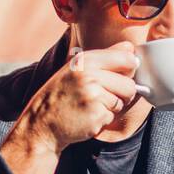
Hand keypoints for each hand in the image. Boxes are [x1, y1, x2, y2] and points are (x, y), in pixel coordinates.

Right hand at [14, 40, 139, 154]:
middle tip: (101, 97)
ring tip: (90, 107)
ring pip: (122, 102)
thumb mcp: (76, 69)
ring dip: (110, 108)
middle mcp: (89, 75)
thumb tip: (131, 49)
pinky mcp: (95, 114)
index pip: (127, 57)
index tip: (120, 76)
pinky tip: (86, 117)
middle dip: (121, 95)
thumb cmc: (61, 96)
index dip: (129, 69)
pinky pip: (112, 117)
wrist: (41, 124)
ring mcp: (92, 95)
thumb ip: (104, 58)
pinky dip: (102, 120)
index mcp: (86, 60)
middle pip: (130, 85)